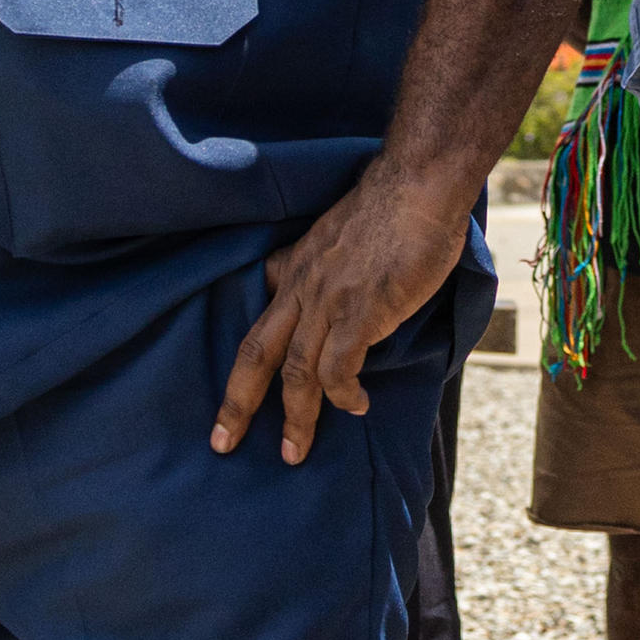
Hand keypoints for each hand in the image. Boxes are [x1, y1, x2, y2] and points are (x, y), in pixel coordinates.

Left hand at [213, 166, 469, 465]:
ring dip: (293, 418)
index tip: (237, 396)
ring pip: (296, 372)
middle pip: (257, 355)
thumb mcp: (335, 231)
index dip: (244, 366)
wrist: (418, 185)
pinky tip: (356, 408)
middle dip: (237, 404)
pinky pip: (340, 368)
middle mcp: (303, 289)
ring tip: (293, 453)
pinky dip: (343, 395)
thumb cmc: (391, 204)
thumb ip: (323, 262)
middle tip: (221, 442)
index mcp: (296, 270)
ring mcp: (329, 302)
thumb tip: (326, 277)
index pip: (259, 324)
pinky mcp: (362, 312)